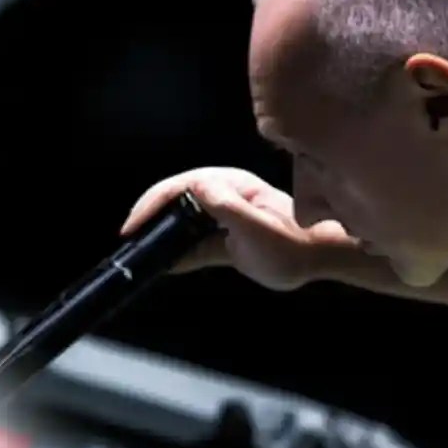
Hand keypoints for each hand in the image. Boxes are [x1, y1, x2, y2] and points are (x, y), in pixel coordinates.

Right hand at [120, 167, 350, 290]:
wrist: (319, 258)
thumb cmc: (295, 245)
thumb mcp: (260, 228)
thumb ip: (229, 208)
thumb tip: (198, 187)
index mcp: (228, 184)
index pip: (178, 186)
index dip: (151, 204)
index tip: (133, 227)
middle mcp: (221, 193)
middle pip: (173, 198)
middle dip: (148, 216)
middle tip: (129, 241)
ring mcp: (222, 212)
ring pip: (179, 217)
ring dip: (159, 232)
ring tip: (141, 251)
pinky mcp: (223, 233)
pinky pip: (191, 238)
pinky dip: (175, 249)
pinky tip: (163, 264)